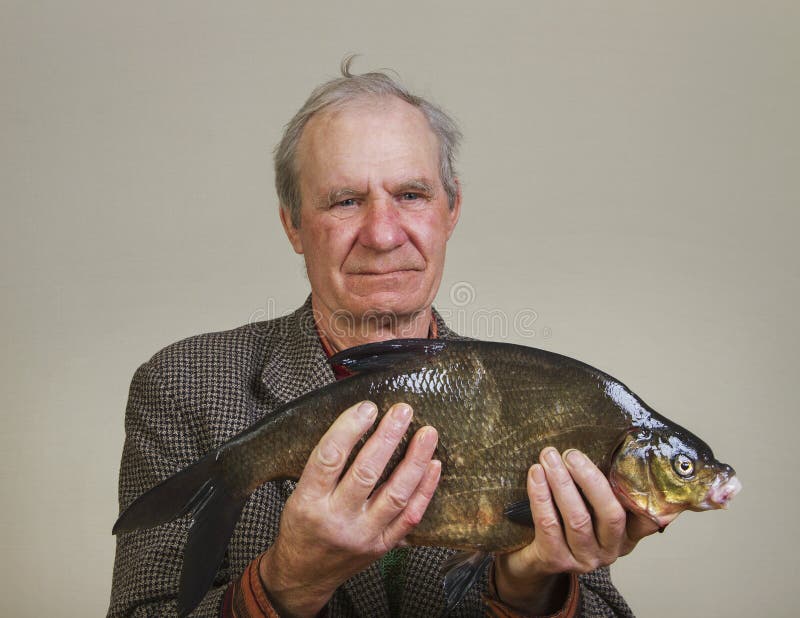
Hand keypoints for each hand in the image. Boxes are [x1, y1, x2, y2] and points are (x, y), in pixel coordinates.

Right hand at [259, 401, 440, 617]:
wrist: (303, 576)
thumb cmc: (301, 527)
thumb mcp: (298, 493)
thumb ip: (325, 464)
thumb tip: (359, 421)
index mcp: (309, 501)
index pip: (329, 458)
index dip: (349, 428)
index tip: (367, 407)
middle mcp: (337, 519)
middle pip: (366, 472)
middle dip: (388, 437)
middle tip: (403, 412)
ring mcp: (363, 535)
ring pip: (396, 494)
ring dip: (415, 460)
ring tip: (427, 433)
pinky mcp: (382, 546)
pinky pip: (410, 517)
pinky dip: (425, 490)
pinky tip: (433, 466)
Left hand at [494, 447, 663, 613]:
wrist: (533, 558)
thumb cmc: (564, 522)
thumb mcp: (590, 508)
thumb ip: (602, 488)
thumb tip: (608, 449)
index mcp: (625, 535)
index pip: (647, 519)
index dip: (648, 497)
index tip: (637, 464)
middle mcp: (609, 551)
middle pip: (610, 514)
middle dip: (589, 479)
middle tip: (571, 454)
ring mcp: (583, 559)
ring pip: (577, 518)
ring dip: (561, 483)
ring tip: (548, 457)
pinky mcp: (556, 560)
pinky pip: (549, 524)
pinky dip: (541, 495)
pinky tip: (535, 474)